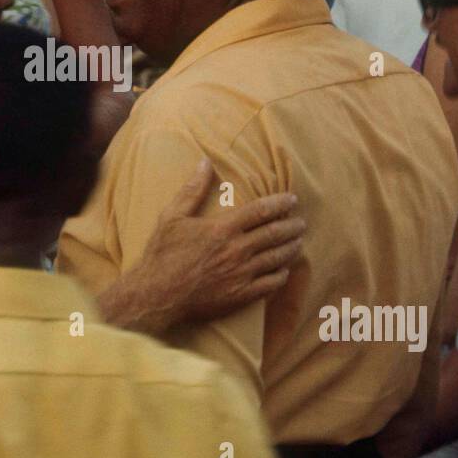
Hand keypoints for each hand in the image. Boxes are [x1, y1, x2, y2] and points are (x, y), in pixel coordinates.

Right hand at [102, 158, 304, 333]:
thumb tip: (204, 162)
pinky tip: (284, 270)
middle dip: (292, 226)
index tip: (292, 199)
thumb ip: (192, 190)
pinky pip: (270, 284)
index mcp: (222, 228)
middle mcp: (236, 249)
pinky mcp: (241, 295)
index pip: (261, 210)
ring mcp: (241, 274)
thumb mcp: (171, 216)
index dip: (280, 203)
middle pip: (274, 233)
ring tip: (298, 242)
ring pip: (277, 258)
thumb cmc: (161, 254)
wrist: (156, 295)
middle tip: (301, 222)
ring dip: (291, 248)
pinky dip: (281, 275)